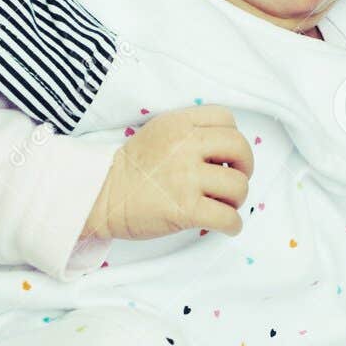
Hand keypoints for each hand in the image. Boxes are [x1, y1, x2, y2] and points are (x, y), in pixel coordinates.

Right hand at [83, 105, 253, 240]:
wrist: (100, 195)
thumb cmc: (130, 169)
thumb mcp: (157, 132)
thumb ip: (189, 132)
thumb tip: (225, 151)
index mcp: (179, 124)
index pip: (227, 119)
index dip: (232, 139)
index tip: (226, 155)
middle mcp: (185, 146)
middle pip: (240, 149)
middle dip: (245, 167)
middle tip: (234, 180)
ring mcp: (186, 178)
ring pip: (238, 186)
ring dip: (237, 199)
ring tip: (224, 205)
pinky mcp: (185, 209)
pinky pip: (228, 217)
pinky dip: (233, 224)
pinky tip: (226, 225)